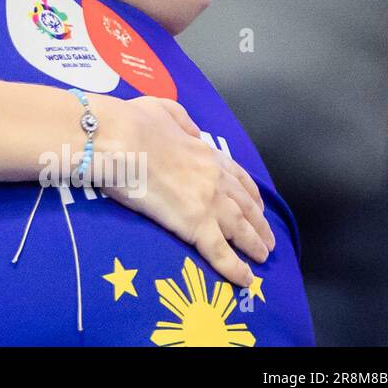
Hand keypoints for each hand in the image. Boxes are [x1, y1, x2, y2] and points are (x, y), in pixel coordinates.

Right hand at [93, 95, 274, 287]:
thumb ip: (182, 119)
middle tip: (268, 238)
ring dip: (255, 244)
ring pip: (241, 230)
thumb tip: (192, 131)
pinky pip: (220, 253)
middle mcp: (215, 180)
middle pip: (247, 207)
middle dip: (260, 224)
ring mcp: (209, 204)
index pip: (238, 178)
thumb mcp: (162, 108)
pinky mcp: (195, 225)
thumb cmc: (132, 122)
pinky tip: (246, 279)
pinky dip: (236, 268)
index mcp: (206, 154)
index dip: (250, 195)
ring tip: (263, 257)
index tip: (256, 205)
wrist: (119, 139)